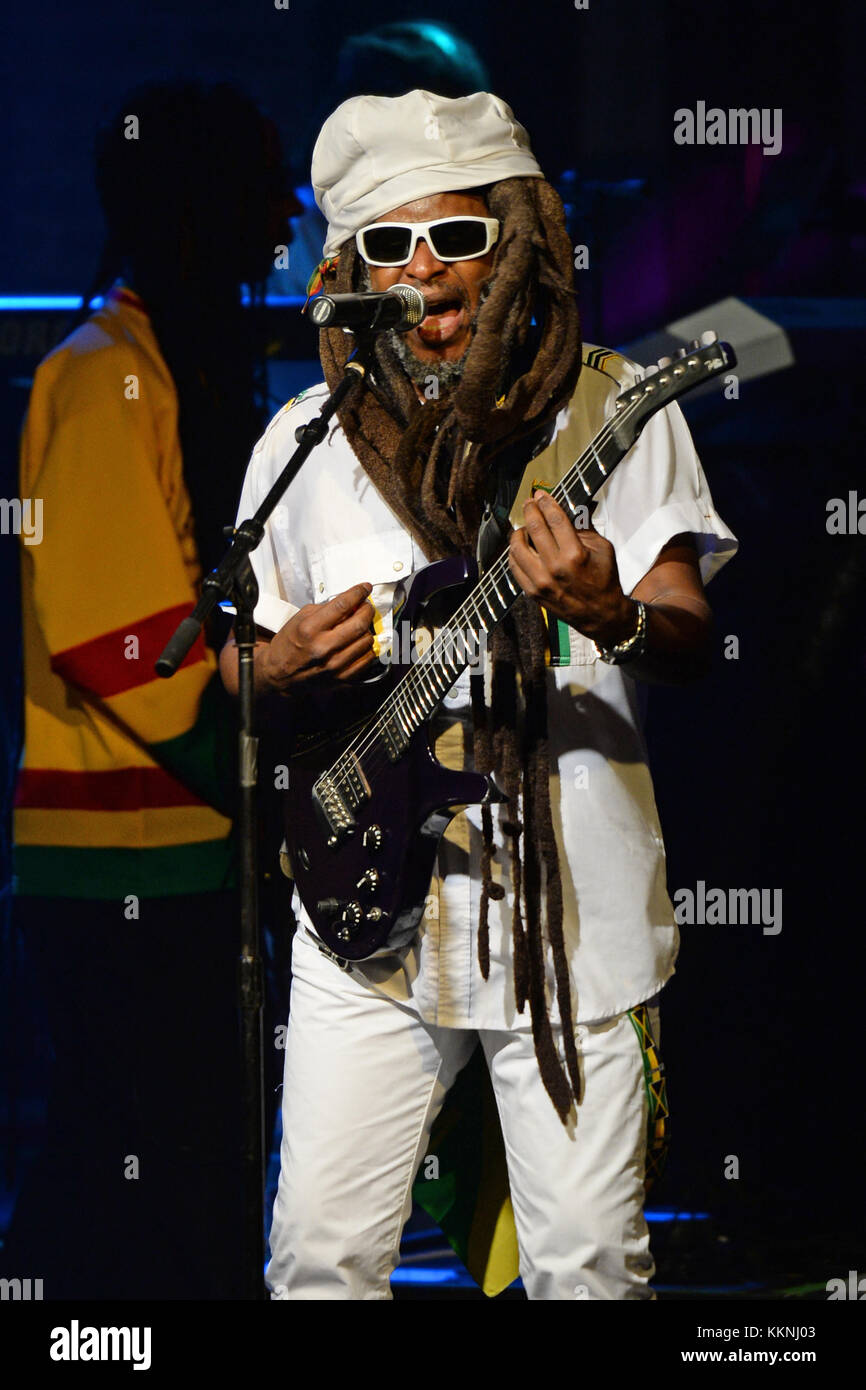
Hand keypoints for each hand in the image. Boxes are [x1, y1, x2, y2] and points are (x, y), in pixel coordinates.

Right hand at [262, 583, 377, 691]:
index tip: (364, 588)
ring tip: (359, 627)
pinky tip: (358, 644)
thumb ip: (325, 609)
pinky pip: (367, 659)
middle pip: (359, 623)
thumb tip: (350, 602)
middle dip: (367, 610)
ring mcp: (334, 665)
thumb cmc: (288, 645)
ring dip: (367, 630)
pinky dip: (366, 648)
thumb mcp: (300, 619)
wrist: (279, 675)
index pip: (342, 605)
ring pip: (367, 641)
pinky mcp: (341, 678)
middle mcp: (323, 648)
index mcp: (309, 629)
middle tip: (366, 607)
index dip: (358, 593)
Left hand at [508, 491, 635, 645]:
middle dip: (530, 510)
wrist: (600, 614)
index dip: (545, 502)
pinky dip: (514, 553)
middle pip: (534, 528)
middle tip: (529, 504)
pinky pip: (514, 567)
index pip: (554, 519)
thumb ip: (583, 529)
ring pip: (517, 548)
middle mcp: (555, 567)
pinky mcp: (533, 592)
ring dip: (518, 532)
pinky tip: (519, 547)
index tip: (540, 495)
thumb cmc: (604, 579)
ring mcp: (541, 581)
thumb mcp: (603, 549)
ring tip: (523, 527)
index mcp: (575, 554)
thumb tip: (563, 512)